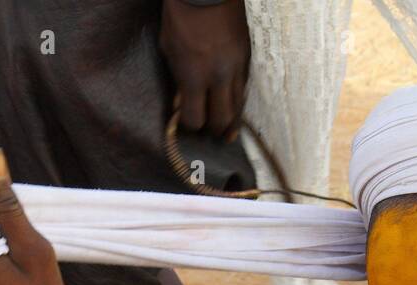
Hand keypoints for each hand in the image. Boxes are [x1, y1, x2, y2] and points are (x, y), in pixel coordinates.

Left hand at [160, 0, 250, 139]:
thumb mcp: (169, 49)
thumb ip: (177, 80)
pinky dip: (238, 101)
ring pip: (238, 107)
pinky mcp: (247, 57)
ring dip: (230, 121)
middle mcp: (218, 77)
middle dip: (214, 131)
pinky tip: (233, 107)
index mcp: (194, 76)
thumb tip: (181, 103)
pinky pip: (244, 88)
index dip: (190, 127)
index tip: (187, 127)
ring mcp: (236, 67)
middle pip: (221, 120)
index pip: (195, 119)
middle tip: (209, 136)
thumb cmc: (180, 16)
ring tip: (225, 132)